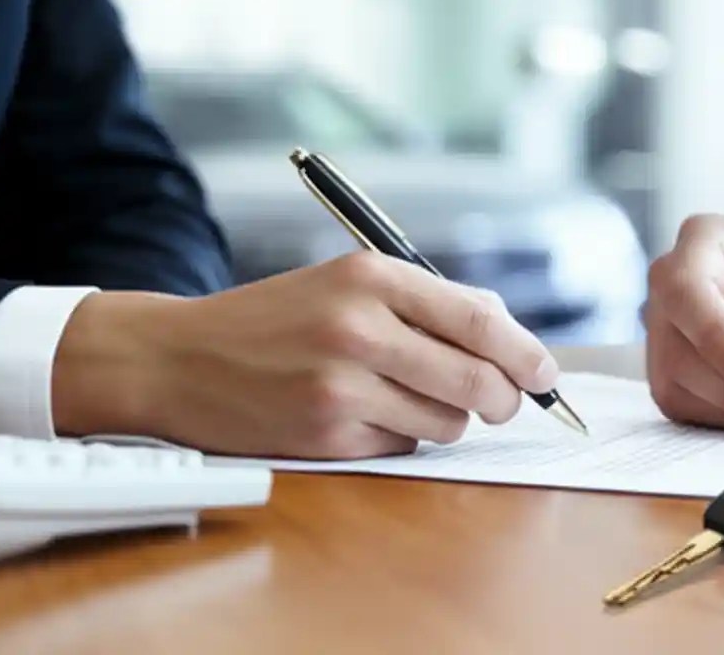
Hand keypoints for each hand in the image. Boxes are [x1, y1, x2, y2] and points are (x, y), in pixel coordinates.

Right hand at [51, 252, 558, 457]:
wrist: (178, 358)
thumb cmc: (276, 318)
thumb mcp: (347, 281)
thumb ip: (429, 301)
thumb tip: (510, 334)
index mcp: (370, 276)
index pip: (478, 319)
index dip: (525, 354)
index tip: (545, 376)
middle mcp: (357, 328)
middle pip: (476, 380)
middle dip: (503, 399)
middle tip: (503, 402)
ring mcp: (340, 386)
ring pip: (446, 421)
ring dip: (443, 416)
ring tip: (400, 394)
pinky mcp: (326, 436)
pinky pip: (403, 448)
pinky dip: (398, 437)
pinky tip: (359, 415)